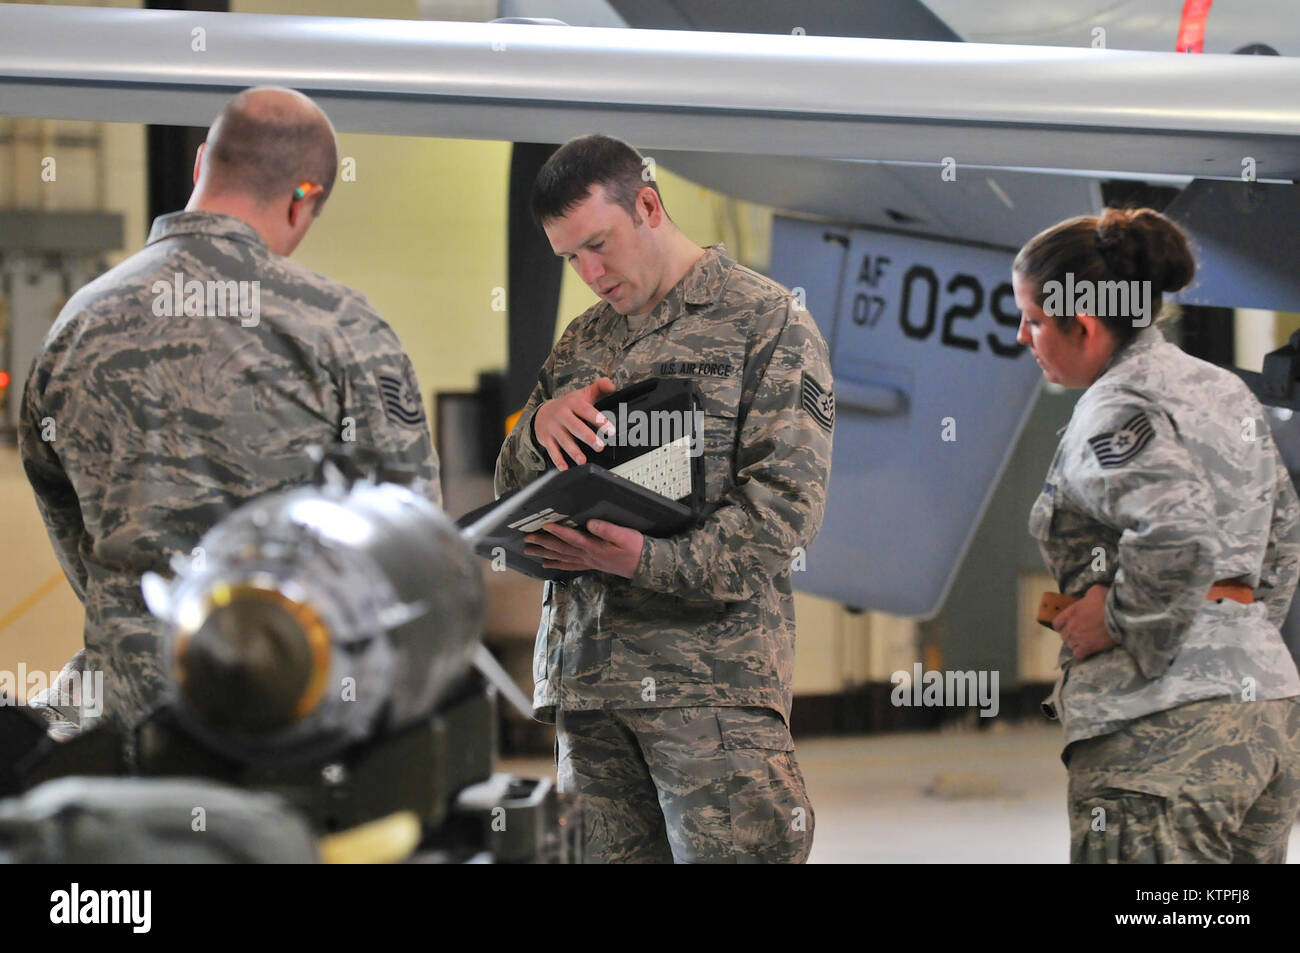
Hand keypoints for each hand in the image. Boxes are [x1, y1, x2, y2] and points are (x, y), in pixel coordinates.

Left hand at [523, 519, 643, 577]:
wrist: (644, 565)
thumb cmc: (635, 548)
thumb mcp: (626, 536)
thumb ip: (608, 529)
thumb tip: (590, 523)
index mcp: (595, 547)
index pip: (572, 538)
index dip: (558, 531)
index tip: (545, 524)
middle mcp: (587, 556)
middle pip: (561, 549)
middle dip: (543, 543)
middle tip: (527, 538)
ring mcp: (587, 562)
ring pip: (561, 557)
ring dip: (544, 553)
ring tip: (529, 550)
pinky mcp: (590, 565)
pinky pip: (569, 566)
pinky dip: (556, 564)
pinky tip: (546, 563)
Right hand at [532, 377, 617, 469]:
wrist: (542, 412)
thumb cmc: (568, 405)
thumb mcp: (583, 394)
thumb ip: (599, 387)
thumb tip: (612, 385)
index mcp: (573, 403)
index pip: (586, 411)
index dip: (598, 419)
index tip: (610, 429)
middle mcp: (562, 415)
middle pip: (575, 426)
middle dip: (587, 437)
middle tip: (600, 446)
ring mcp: (553, 428)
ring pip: (564, 440)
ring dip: (573, 451)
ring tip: (583, 460)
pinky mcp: (546, 439)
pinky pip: (552, 451)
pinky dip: (558, 461)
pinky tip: (566, 468)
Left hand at [1054, 584, 1115, 660]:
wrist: (1120, 614)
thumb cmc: (1108, 600)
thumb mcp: (1094, 591)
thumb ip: (1086, 596)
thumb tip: (1087, 600)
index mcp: (1071, 612)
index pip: (1057, 623)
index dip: (1061, 626)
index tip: (1068, 626)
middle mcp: (1072, 626)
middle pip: (1063, 635)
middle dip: (1070, 635)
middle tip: (1079, 634)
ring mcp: (1079, 637)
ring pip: (1070, 645)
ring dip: (1076, 644)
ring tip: (1084, 642)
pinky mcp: (1088, 647)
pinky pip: (1078, 654)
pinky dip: (1080, 653)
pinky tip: (1086, 650)